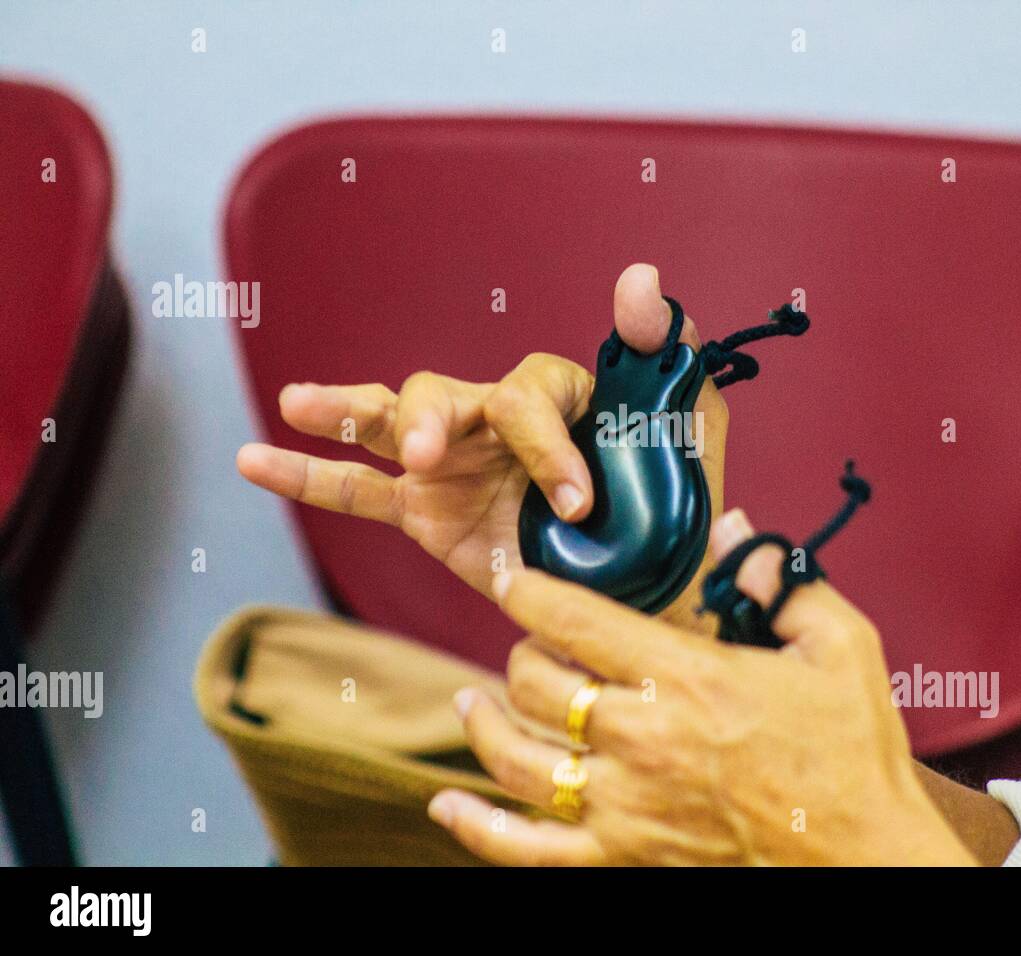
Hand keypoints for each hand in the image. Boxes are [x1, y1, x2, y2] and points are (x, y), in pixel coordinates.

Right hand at [236, 263, 728, 629]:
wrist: (644, 584)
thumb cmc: (670, 499)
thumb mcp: (684, 423)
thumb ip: (661, 351)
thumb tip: (640, 278)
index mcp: (554, 398)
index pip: (529, 397)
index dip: (546, 444)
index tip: (575, 503)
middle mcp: (494, 419)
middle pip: (442, 392)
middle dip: (428, 418)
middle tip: (427, 454)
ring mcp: (451, 461)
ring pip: (385, 422)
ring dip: (345, 412)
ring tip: (300, 403)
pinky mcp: (422, 508)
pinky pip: (354, 489)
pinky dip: (305, 475)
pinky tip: (254, 459)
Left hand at [427, 509, 974, 865]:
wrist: (864, 857)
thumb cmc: (854, 753)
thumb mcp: (842, 647)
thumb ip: (783, 582)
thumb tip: (734, 531)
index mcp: (687, 677)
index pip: (575, 618)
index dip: (530, 589)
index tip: (513, 577)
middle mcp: (641, 738)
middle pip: (535, 682)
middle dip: (522, 653)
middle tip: (533, 645)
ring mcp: (624, 805)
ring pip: (516, 757)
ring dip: (483, 723)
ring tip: (469, 703)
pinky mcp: (623, 859)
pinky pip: (527, 850)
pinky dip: (479, 830)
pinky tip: (448, 807)